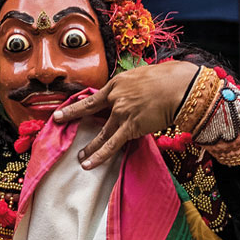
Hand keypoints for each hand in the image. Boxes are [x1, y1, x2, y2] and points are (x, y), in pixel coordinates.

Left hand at [52, 60, 199, 170]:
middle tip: (58, 120)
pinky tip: (89, 164)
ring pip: (101, 133)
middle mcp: (116, 97)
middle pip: (90, 108)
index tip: (73, 104)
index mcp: (119, 82)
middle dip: (72, 114)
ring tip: (80, 156)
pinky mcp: (130, 127)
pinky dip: (99, 156)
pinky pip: (111, 145)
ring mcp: (121, 113)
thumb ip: (137, 85)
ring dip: (89, 146)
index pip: (97, 95)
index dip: (84, 101)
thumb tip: (138, 89)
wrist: (181, 87)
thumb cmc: (171, 78)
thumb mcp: (146, 75)